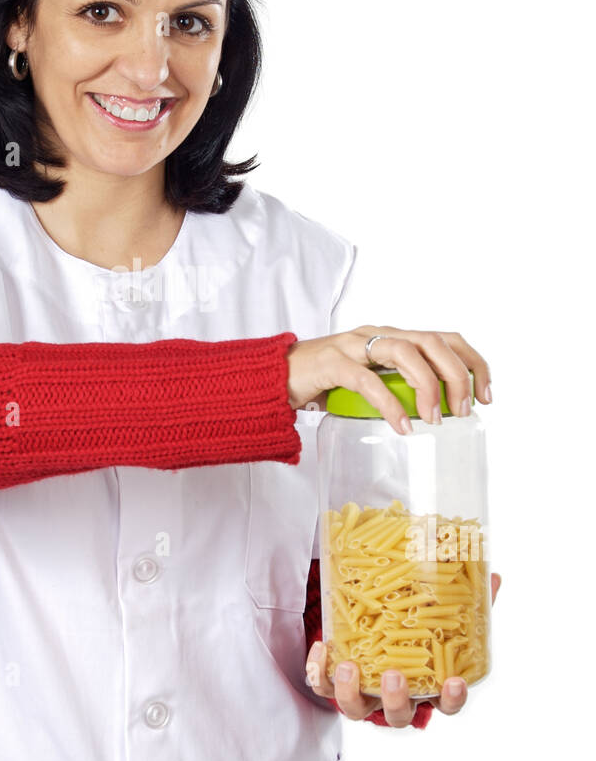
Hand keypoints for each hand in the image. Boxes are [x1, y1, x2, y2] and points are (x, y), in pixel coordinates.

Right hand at [286, 325, 491, 429]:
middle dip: (457, 375)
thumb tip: (434, 416)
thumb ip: (396, 387)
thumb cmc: (323, 382)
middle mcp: (377, 333)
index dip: (473, 362)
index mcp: (392, 336)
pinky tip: (401, 426)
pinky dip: (389, 404)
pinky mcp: (332, 363)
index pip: (445, 338)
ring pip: (406, 352)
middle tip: (463, 411)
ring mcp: (354, 345)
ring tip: (435, 420)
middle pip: (433, 341)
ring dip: (428, 387)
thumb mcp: (370, 381)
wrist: (273, 377)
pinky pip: (368, 380)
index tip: (487, 396)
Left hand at [305, 574, 500, 724]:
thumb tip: (493, 576)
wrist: (369, 633)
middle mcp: (395, 696)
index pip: (446, 704)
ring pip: (356, 709)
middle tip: (393, 676)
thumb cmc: (414, 631)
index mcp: (425, 686)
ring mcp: (363, 693)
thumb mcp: (442, 616)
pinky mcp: (334, 683)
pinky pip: (323, 686)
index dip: (452, 699)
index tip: (455, 682)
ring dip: (350, 691)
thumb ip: (469, 603)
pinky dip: (319, 671)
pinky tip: (323, 648)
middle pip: (398, 715)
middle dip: (396, 699)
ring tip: (349, 664)